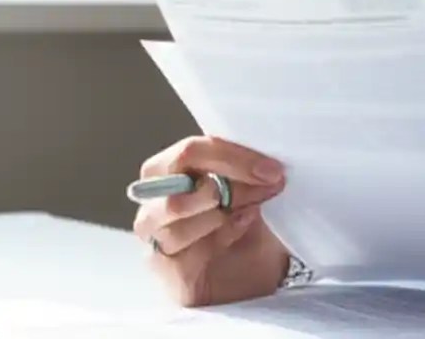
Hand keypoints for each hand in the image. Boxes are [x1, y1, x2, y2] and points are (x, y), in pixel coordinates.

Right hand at [133, 136, 289, 306]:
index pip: (190, 151)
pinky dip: (219, 234)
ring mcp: (154, 231)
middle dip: (229, 177)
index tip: (271, 168)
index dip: (232, 156)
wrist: (256, 274)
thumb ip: (246, 170)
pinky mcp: (162, 264)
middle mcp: (155, 196)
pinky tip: (240, 231)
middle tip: (268, 184)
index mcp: (173, 168)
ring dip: (226, 207)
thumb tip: (263, 160)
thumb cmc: (250, 225)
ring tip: (254, 211)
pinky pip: (182, 244)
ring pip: (176, 206)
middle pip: (176, 175)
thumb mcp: (253, 190)